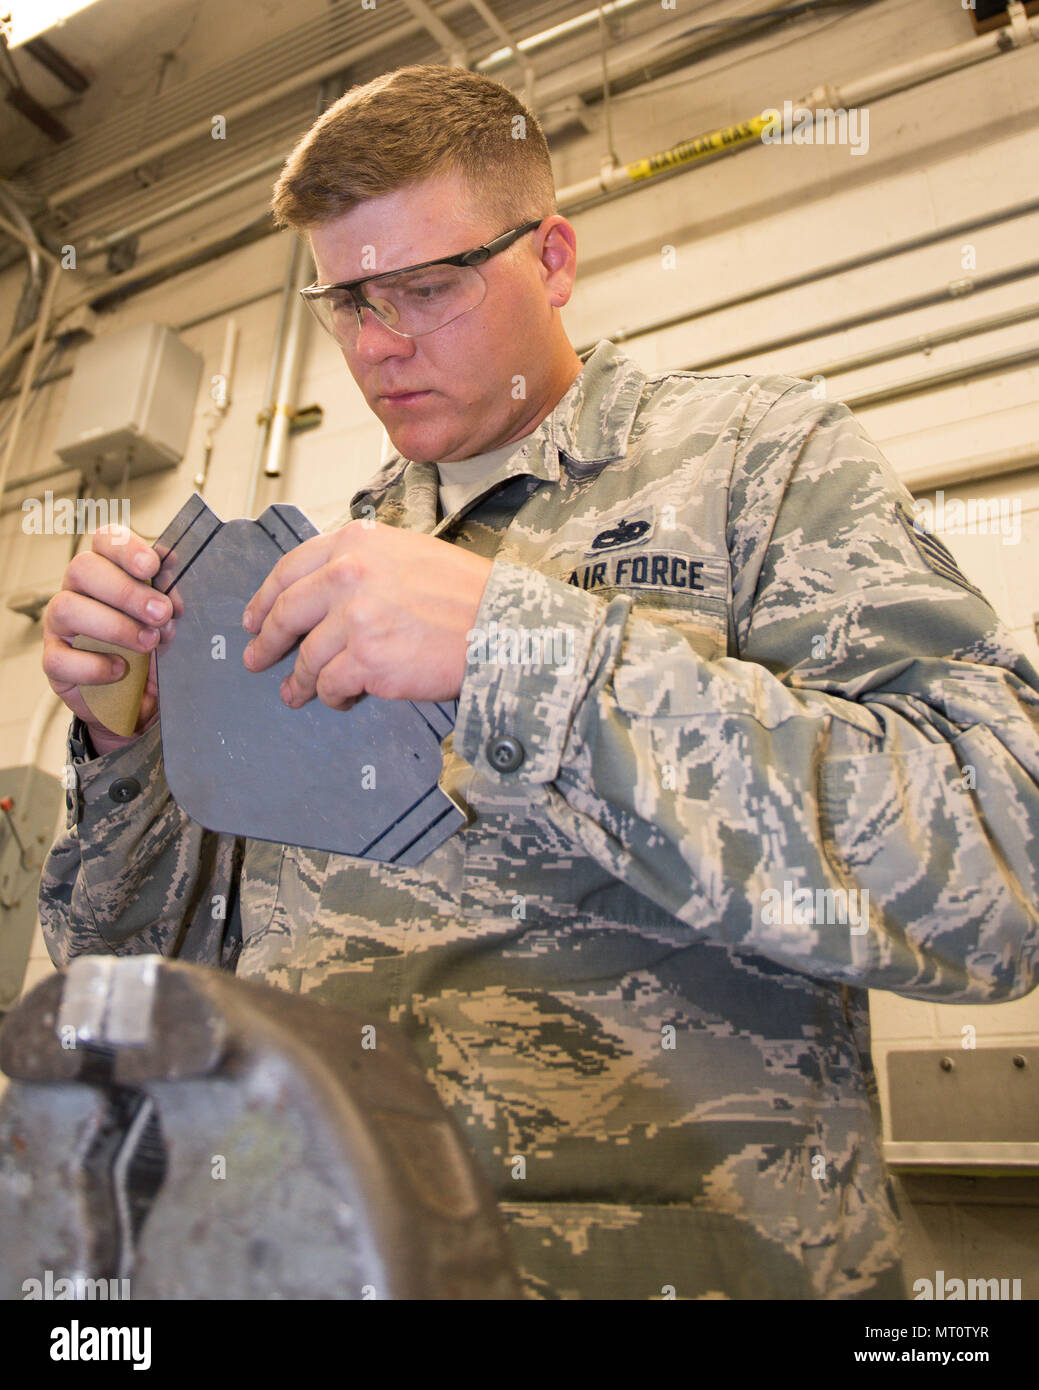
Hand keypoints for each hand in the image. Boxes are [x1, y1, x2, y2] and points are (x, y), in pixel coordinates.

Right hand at [41, 525, 173, 754]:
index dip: (125, 547)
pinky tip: (120, 669)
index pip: (105, 541)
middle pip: (83, 568)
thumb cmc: (151, 649)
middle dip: (126, 591)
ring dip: (114, 625)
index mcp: (108, 571)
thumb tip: (171, 577)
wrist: (140, 699)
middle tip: (160, 613)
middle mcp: (78, 592)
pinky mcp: (55, 661)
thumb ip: (167, 598)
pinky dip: (95, 665)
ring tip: (148, 642)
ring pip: (67, 608)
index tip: (152, 565)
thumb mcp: (167, 622)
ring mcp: (60, 626)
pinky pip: (61, 658)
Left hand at [241, 520, 492, 706]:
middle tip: (258, 657)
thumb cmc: (468, 594)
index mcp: (357, 544)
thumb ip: (364, 564)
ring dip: (299, 679)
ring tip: (297, 692)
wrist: (502, 625)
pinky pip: (331, 683)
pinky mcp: (367, 661)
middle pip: (286, 611)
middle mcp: (348, 575)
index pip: (290, 568)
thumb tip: (327, 593)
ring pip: (307, 655)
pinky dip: (331, 695)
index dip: (265, 597)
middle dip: (267, 640)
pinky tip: (339, 698)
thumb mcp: (410, 553)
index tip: (256, 616)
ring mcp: (355, 619)